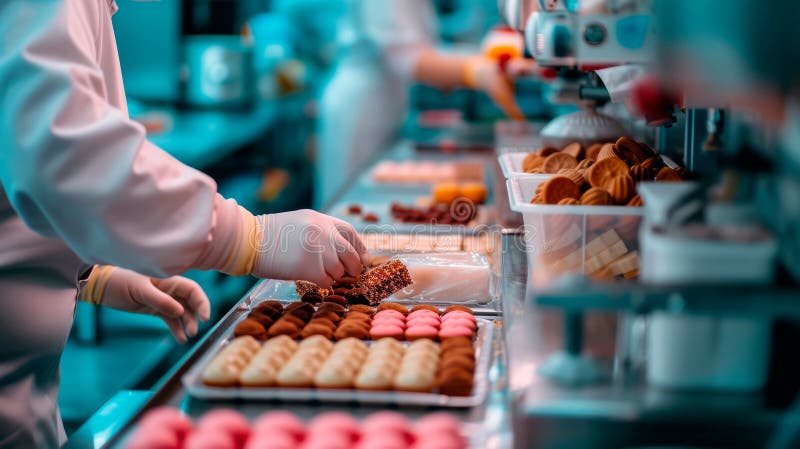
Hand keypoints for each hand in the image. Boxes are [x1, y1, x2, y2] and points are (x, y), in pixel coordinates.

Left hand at [86, 266, 210, 342]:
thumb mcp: (140, 290)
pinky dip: (176, 328)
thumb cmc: (120, 281)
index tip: (205, 318)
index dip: (202, 303)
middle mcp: (169, 289)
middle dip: (195, 316)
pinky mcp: (154, 309)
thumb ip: (160, 300)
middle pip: (190, 302)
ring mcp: (162, 300)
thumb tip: (180, 311)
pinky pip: (170, 319)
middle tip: (194, 331)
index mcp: (168, 280)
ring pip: (181, 313)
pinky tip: (180, 339)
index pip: (192, 290)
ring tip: (188, 337)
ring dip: (187, 324)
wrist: (102, 286)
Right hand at [250, 210, 367, 287]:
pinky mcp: (308, 267)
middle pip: (351, 254)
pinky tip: (311, 280)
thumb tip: (340, 252)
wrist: (248, 240)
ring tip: (319, 274)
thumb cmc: (268, 236)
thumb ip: (319, 232)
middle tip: (349, 275)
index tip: (364, 258)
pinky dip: (322, 284)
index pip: (350, 233)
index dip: (360, 248)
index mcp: (320, 219)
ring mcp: (317, 249)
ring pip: (340, 270)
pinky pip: (327, 281)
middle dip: (353, 267)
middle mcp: (322, 232)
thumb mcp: (298, 223)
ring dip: (333, 276)